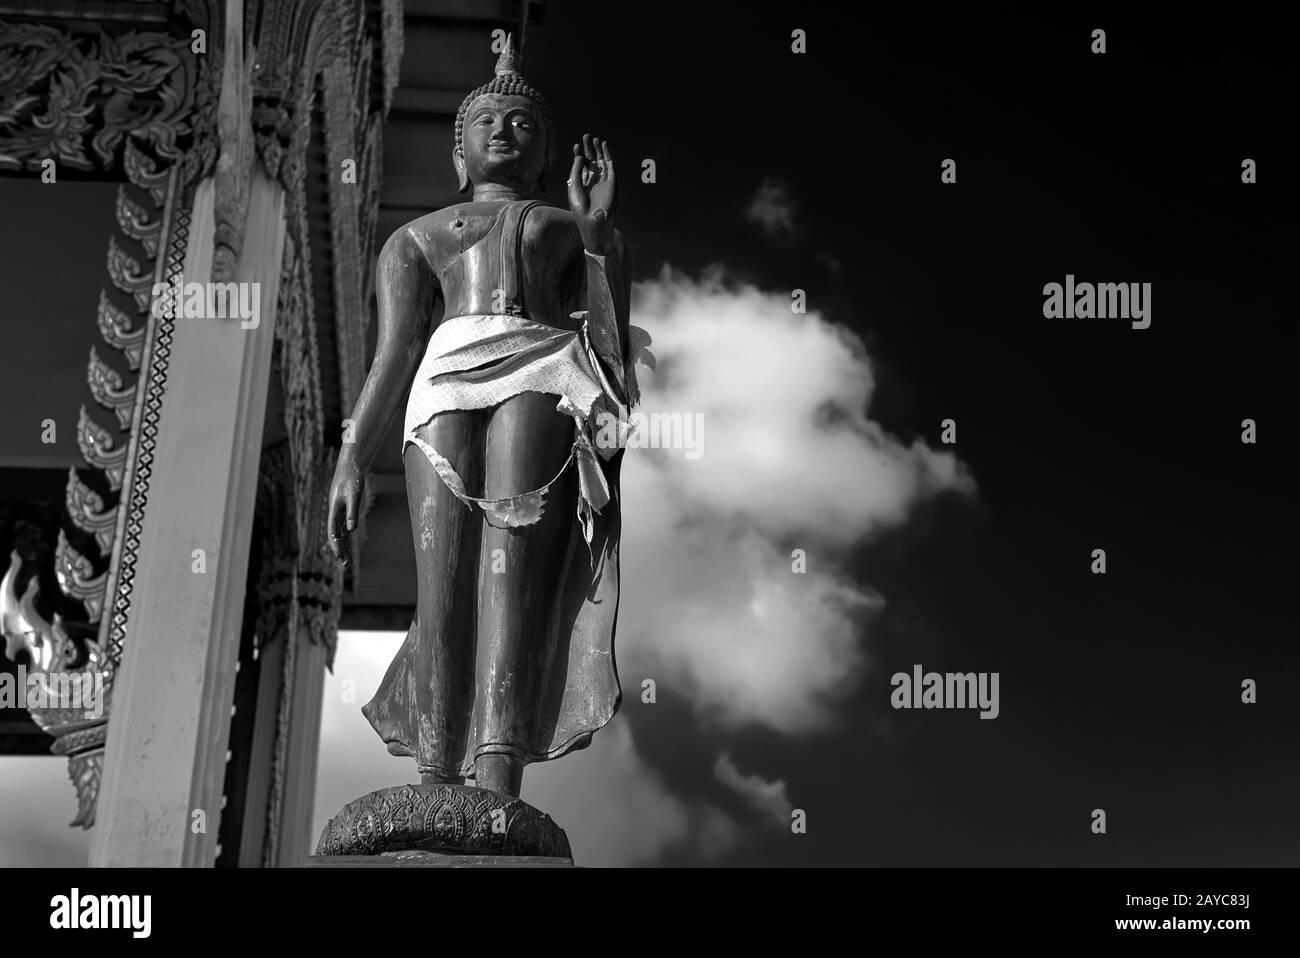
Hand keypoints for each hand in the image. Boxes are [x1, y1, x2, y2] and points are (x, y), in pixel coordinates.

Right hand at [327, 455, 363, 566]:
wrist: (351, 465)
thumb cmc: (352, 478)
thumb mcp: (354, 495)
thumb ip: (352, 512)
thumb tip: (351, 529)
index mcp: (334, 510)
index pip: (332, 532)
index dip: (335, 545)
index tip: (339, 556)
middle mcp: (335, 512)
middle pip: (335, 535)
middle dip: (340, 549)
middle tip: (346, 564)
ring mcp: (339, 511)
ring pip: (340, 532)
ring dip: (344, 545)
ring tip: (348, 560)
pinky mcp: (345, 508)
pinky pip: (344, 526)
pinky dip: (346, 536)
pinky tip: (350, 543)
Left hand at [567, 133, 615, 253]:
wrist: (593, 221)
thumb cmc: (580, 207)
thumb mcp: (573, 185)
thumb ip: (576, 168)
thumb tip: (581, 154)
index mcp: (583, 184)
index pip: (582, 165)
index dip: (580, 155)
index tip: (576, 146)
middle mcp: (594, 181)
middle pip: (592, 161)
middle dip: (589, 149)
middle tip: (585, 136)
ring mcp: (603, 181)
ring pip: (601, 162)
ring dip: (598, 150)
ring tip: (594, 138)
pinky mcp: (612, 182)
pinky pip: (611, 165)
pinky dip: (607, 155)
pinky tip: (603, 145)